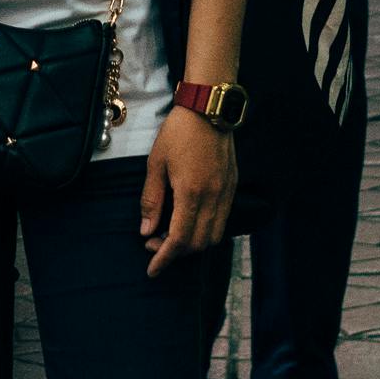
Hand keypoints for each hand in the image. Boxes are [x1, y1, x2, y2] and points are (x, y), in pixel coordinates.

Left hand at [140, 105, 236, 267]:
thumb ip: (151, 200)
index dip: (164, 258)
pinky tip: (190, 220)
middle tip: (154, 243)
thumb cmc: (177, 133)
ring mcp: (226, 192)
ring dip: (193, 243)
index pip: (180, 240)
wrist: (208, 108)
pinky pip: (222, 220)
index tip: (152, 270)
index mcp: (191, 192)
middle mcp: (213, 197)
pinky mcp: (232, 186)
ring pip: (214, 236)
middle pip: (198, 243)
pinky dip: (206, 230)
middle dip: (176, 252)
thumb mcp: (155, 164)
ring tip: (171, 233)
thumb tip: (147, 231)